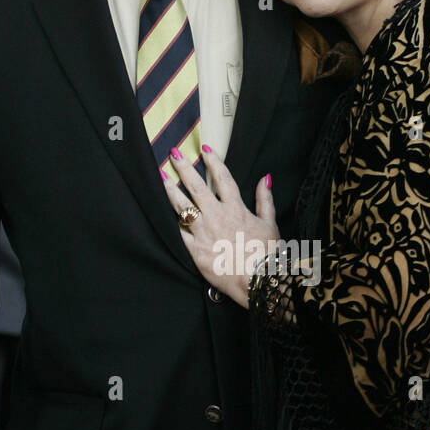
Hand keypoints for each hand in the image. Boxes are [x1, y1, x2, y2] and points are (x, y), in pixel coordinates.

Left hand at [161, 145, 276, 306]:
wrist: (257, 281)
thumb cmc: (266, 254)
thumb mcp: (270, 223)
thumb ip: (265, 199)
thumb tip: (264, 178)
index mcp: (235, 208)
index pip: (222, 178)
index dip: (213, 161)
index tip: (204, 148)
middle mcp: (217, 215)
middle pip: (196, 186)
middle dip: (184, 167)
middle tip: (173, 153)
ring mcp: (204, 232)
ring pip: (182, 206)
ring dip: (169, 189)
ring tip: (160, 176)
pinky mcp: (195, 250)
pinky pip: (179, 233)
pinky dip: (171, 223)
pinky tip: (160, 213)